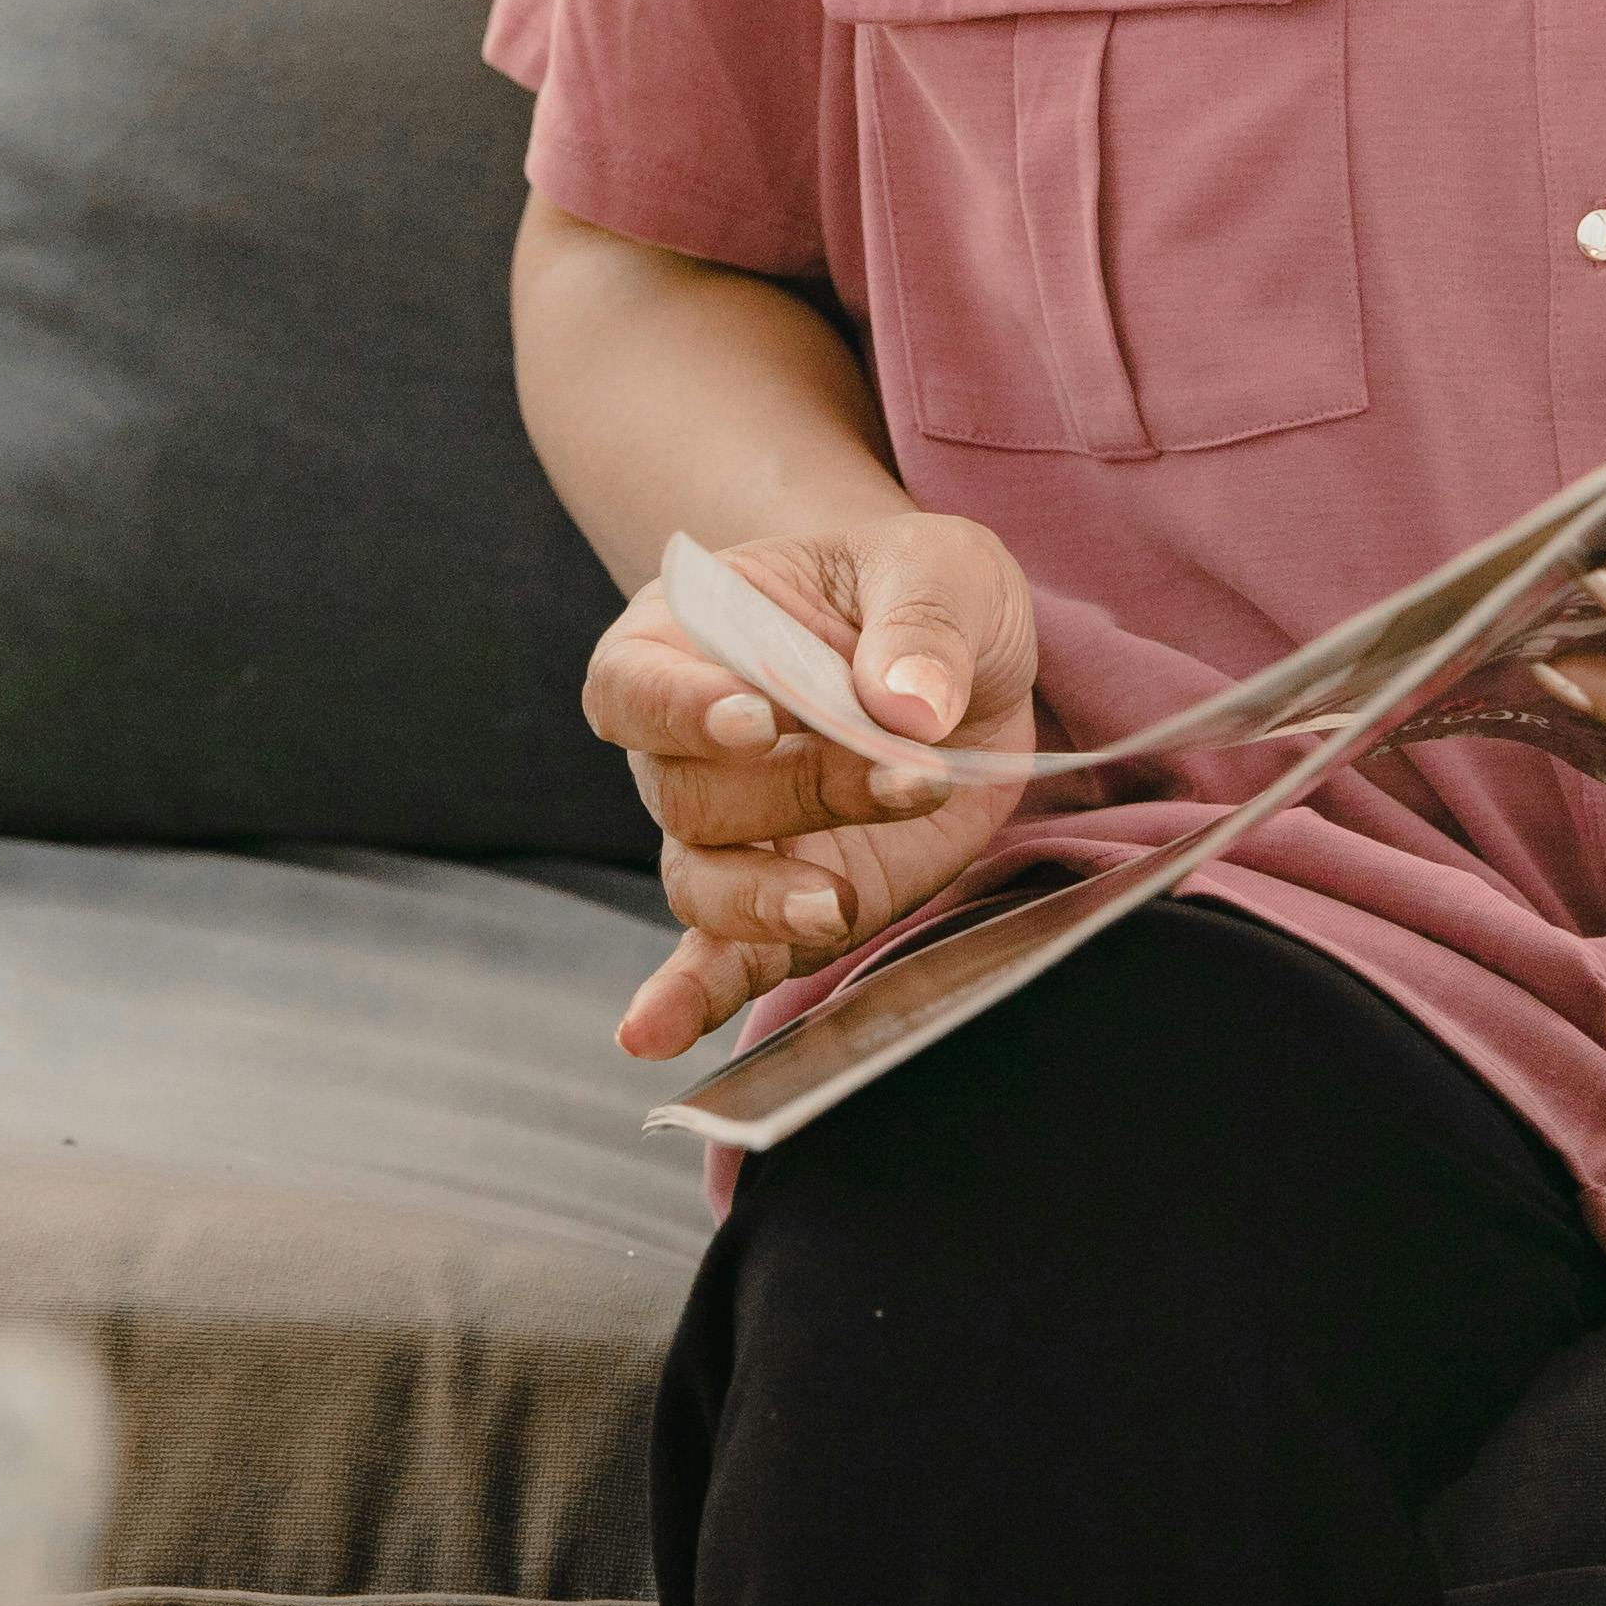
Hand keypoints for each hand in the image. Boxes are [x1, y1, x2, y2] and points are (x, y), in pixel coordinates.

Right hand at [586, 512, 1041, 1067]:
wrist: (970, 664)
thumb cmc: (927, 594)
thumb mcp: (943, 568)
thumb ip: (923, 622)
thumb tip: (907, 708)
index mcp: (688, 637)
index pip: (636, 681)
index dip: (679, 708)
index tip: (752, 721)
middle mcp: (683, 744)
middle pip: (688, 791)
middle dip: (797, 790)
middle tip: (909, 774)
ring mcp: (731, 832)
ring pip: (700, 882)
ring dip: (764, 898)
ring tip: (836, 903)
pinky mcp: (784, 902)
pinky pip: (719, 958)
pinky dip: (692, 997)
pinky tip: (656, 1037)